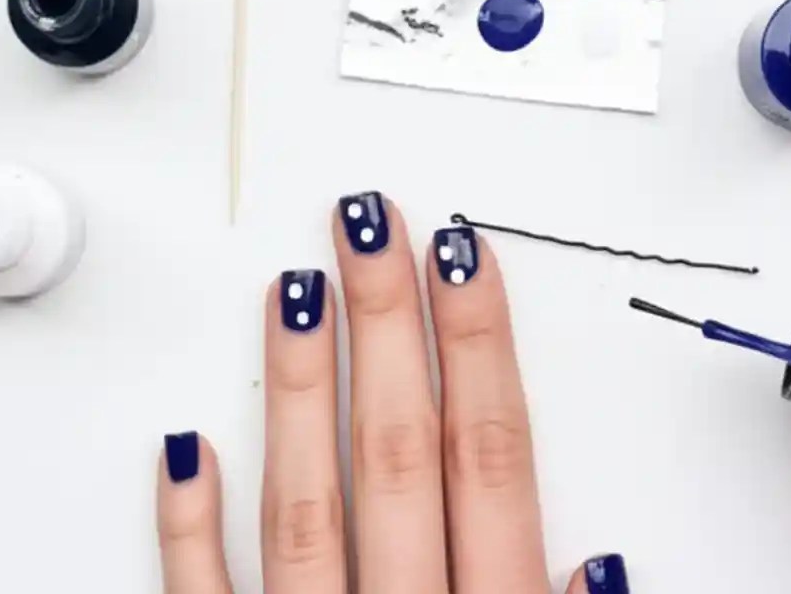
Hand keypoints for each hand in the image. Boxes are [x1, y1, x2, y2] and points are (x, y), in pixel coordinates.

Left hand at [152, 193, 630, 592]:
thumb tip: (602, 566)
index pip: (490, 459)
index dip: (479, 346)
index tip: (464, 260)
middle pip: (400, 454)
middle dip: (389, 325)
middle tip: (373, 230)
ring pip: (307, 504)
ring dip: (303, 387)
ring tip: (299, 289)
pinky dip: (191, 526)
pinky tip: (188, 447)